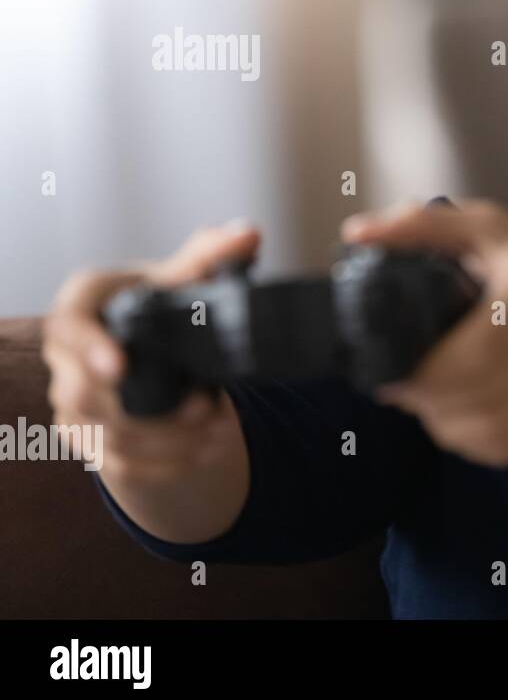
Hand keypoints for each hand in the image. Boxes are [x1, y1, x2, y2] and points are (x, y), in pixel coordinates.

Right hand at [42, 220, 258, 485]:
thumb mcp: (181, 276)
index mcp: (84, 308)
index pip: (69, 326)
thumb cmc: (160, 303)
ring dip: (168, 439)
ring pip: (107, 436)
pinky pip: (120, 464)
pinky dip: (168, 463)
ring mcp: (74, 404)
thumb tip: (248, 235)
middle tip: (205, 405)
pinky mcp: (92, 441)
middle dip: (146, 408)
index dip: (90, 347)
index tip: (120, 366)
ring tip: (221, 427)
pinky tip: (208, 451)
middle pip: (84, 394)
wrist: (153, 351)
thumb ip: (212, 255)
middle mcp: (67, 358)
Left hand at [341, 200, 507, 468]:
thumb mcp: (497, 231)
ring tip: (433, 394)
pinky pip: (504, 450)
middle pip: (462, 402)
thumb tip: (358, 232)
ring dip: (441, 421)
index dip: (409, 374)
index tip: (385, 363)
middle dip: (419, 398)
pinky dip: (473, 440)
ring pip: (480, 434)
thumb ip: (425, 228)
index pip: (454, 362)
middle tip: (401, 378)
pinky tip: (466, 413)